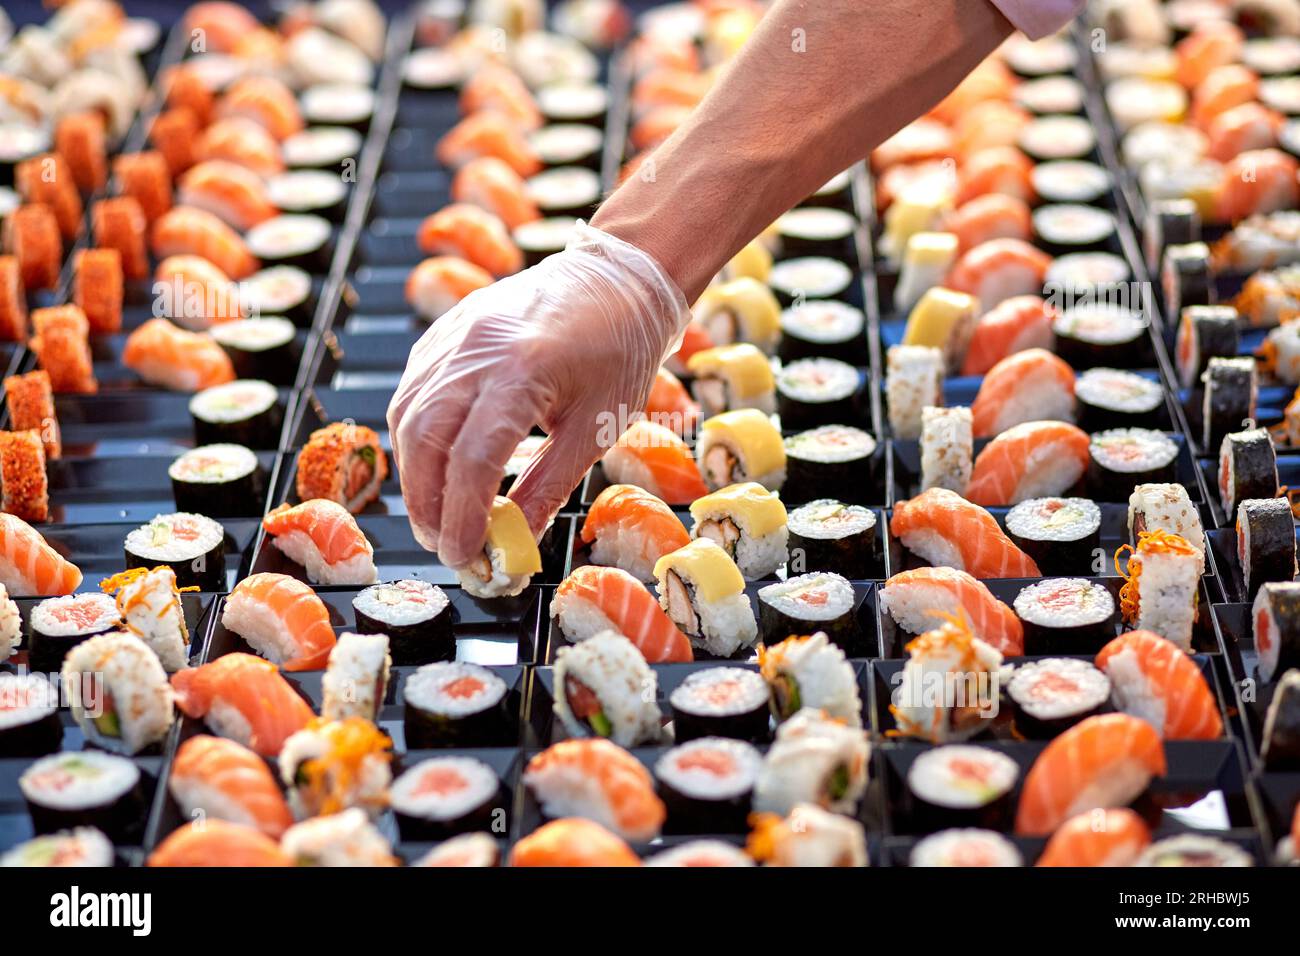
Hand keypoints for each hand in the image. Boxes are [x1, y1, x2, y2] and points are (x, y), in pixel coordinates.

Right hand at [388, 222, 689, 567]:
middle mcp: (477, 348)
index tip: (465, 556)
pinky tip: (434, 465)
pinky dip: (415, 434)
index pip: (472, 460)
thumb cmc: (621, 350)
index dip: (463, 517)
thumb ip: (548, 486)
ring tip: (437, 514)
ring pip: (407, 414)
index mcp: (523, 371)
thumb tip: (514, 543)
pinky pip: (414, 388)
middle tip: (444, 543)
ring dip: (414, 474)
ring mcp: (455, 334)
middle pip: (424, 439)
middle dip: (426, 503)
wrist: (621, 277)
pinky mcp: (446, 329)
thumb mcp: (597, 429)